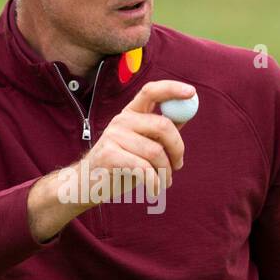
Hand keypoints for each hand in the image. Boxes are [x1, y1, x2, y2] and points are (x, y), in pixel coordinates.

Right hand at [80, 80, 192, 203]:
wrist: (88, 185)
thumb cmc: (121, 165)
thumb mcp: (142, 144)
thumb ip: (161, 129)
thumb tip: (187, 110)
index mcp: (130, 114)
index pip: (151, 91)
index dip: (172, 89)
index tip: (192, 92)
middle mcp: (121, 120)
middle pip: (162, 125)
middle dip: (178, 148)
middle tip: (179, 165)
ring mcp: (113, 136)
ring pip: (156, 151)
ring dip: (166, 172)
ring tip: (164, 182)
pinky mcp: (109, 155)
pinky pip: (144, 168)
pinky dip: (155, 182)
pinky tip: (154, 189)